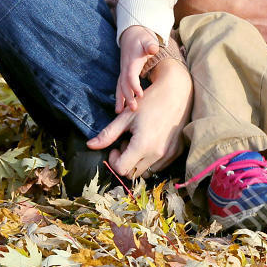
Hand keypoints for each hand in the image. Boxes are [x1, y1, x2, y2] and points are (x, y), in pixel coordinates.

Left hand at [88, 58, 191, 180]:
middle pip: (132, 173)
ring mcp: (168, 155)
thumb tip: (90, 145)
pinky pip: (159, 166)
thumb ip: (107, 134)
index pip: (121, 169)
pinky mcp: (176, 153)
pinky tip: (151, 140)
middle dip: (126, 161)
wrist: (177, 93)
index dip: (114, 160)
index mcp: (142, 145)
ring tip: (139, 141)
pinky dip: (151, 159)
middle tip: (127, 142)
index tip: (116, 146)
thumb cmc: (149, 101)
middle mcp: (157, 154)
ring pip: (146, 171)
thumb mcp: (125, 117)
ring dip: (138, 161)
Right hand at [116, 25, 160, 112]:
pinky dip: (119, 96)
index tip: (140, 95)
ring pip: (119, 86)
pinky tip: (119, 108)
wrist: (131, 34)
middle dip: (128, 97)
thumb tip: (153, 48)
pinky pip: (120, 86)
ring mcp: (123, 71)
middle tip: (133, 109)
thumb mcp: (147, 39)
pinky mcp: (124, 73)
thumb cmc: (142, 38)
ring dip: (120, 99)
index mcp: (131, 61)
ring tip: (119, 112)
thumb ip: (150, 44)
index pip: (130, 75)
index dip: (134, 85)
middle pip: (124, 84)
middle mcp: (125, 67)